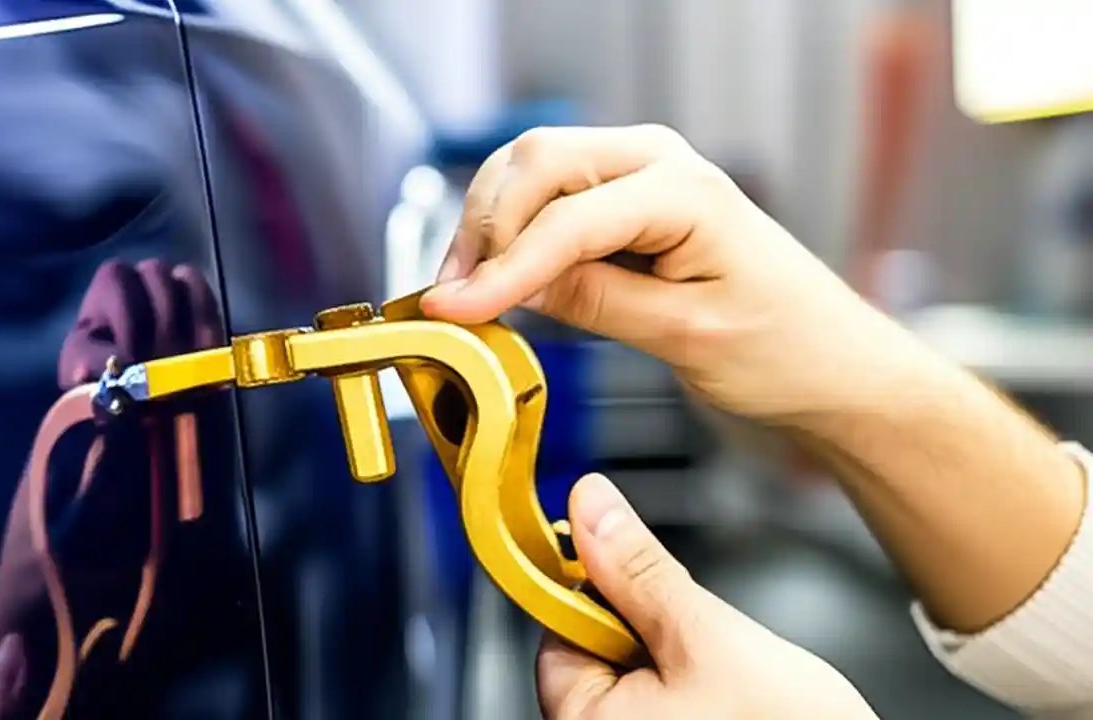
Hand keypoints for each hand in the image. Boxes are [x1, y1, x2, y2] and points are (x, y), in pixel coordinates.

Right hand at [421, 125, 939, 424]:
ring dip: (488, 226)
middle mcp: (657, 163)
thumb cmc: (785, 348)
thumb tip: (507, 287)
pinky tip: (497, 281)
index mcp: (684, 190)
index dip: (501, 268)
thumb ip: (595, 301)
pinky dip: (511, 234)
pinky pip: (548, 200)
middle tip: (451, 300)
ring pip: (530, 173)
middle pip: (534, 166)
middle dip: (482, 229)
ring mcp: (639, 177)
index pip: (566, 221)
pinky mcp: (625, 205)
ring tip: (465, 294)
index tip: (451, 311)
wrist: (829, 363)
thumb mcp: (686, 336)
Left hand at [538, 474, 877, 719]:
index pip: (556, 625)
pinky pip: (665, 696)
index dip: (602, 587)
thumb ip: (640, 569)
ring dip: (678, 653)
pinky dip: (695, 683)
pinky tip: (735, 697)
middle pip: (596, 645)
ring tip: (730, 677)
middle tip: (704, 641)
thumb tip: (589, 505)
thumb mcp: (708, 636)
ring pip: (637, 667)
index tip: (637, 569)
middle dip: (649, 625)